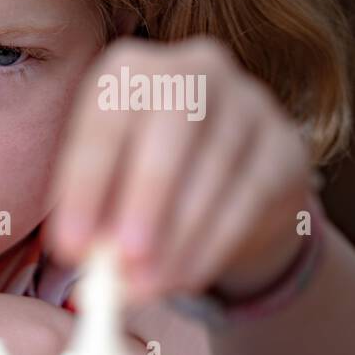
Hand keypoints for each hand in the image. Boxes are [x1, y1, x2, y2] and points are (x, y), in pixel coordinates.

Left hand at [47, 35, 314, 304]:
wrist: (224, 176)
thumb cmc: (139, 176)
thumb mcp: (104, 183)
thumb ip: (92, 213)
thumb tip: (85, 257)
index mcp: (131, 70)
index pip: (104, 125)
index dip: (84, 188)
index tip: (69, 246)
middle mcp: (193, 70)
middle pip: (172, 130)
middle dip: (144, 202)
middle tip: (123, 262)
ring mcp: (249, 102)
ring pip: (215, 170)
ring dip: (177, 237)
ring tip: (145, 285)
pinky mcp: (285, 145)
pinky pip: (249, 197)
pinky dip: (212, 244)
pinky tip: (184, 278)